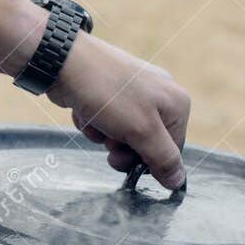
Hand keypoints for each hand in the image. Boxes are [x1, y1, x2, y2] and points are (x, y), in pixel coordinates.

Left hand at [47, 34, 191, 189]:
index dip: (149, 163)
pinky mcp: (111, 94)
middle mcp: (160, 97)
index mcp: (177, 103)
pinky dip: (94, 123)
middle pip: (147, 146)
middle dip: (123, 149)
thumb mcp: (141, 131)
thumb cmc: (108, 93)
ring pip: (122, 137)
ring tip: (95, 119)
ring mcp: (134, 94)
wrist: (65, 62)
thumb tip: (178, 181)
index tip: (129, 161)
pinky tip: (85, 111)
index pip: (172, 152)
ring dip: (104, 136)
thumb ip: (163, 159)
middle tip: (108, 142)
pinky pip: (107, 123)